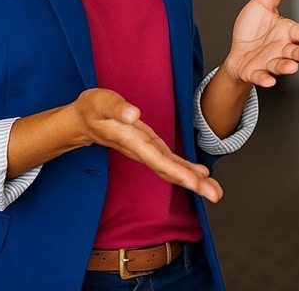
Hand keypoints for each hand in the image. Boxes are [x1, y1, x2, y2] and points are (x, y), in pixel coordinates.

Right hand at [72, 88, 223, 202]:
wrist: (83, 121)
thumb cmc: (93, 109)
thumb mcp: (101, 103)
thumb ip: (117, 109)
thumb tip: (135, 114)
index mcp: (131, 140)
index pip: (156, 158)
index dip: (176, 170)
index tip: (195, 182)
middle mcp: (141, 150)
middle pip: (168, 170)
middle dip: (192, 182)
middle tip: (215, 194)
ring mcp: (146, 151)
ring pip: (170, 169)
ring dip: (193, 181)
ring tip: (214, 191)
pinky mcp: (149, 147)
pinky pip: (169, 162)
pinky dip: (185, 170)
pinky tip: (201, 176)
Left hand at [221, 0, 298, 87]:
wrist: (237, 52)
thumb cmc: (254, 28)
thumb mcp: (265, 1)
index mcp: (288, 32)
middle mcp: (283, 49)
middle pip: (297, 51)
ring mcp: (270, 62)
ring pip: (282, 65)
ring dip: (287, 67)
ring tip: (291, 67)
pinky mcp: (256, 72)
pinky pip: (262, 76)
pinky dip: (265, 79)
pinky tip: (268, 81)